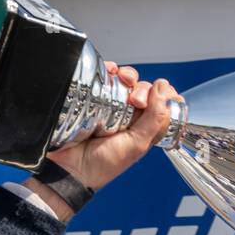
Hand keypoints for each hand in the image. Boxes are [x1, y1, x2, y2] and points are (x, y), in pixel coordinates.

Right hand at [43, 62, 181, 190]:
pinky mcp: (94, 96)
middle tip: (136, 101)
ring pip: (127, 80)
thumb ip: (155, 119)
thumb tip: (163, 88)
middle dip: (144, 88)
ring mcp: (111, 105)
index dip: (164, 95)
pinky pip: (106, 76)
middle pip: (145, 89)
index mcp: (144, 128)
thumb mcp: (137, 144)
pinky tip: (111, 73)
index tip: (160, 96)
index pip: (162, 104)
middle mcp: (130, 115)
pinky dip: (110, 69)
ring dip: (129, 76)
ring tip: (122, 84)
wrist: (71, 166)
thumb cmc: (103, 164)